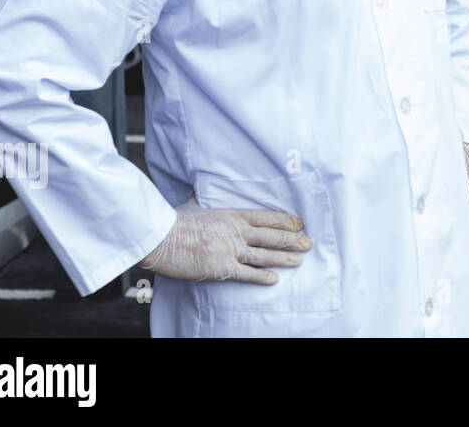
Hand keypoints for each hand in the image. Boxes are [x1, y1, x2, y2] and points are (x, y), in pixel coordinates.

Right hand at [138, 194, 312, 284]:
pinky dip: (262, 277)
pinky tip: (275, 279)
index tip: (299, 224)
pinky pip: (247, 274)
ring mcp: (230, 249)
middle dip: (292, 240)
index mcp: (232, 215)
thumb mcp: (194, 204)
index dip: (285, 221)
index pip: (266, 217)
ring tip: (299, 260)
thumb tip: (200, 189)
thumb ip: (203, 199)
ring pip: (265, 255)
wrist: (160, 237)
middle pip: (271, 236)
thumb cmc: (174, 221)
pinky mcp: (222, 267)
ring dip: (284, 258)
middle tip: (308, 243)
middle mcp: (236, 231)